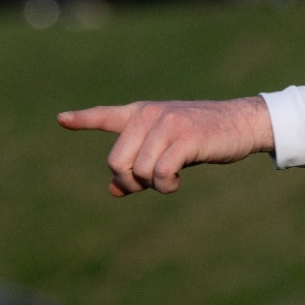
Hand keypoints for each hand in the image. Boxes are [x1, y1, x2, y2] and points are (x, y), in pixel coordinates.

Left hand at [57, 98, 274, 196]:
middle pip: (117, 161)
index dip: (82, 119)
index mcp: (143, 113)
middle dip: (129, 182)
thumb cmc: (205, 136)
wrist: (243, 123)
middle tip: (147, 185)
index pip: (106, 116)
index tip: (62, 120)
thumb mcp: (168, 148)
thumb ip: (140, 163)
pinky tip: (176, 181)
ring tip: (169, 182)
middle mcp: (150, 115)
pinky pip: (160, 172)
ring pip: (138, 170)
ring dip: (152, 186)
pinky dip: (166, 185)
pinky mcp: (185, 138)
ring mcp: (167, 125)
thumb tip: (114, 191)